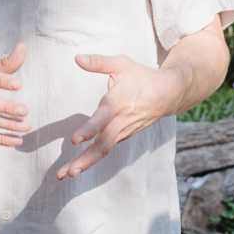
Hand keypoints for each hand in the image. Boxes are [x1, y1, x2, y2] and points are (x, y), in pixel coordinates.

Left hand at [57, 54, 181, 179]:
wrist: (169, 94)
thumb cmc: (142, 77)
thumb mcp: (122, 64)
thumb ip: (99, 62)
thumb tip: (77, 58)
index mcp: (118, 103)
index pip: (103, 119)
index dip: (89, 129)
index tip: (74, 140)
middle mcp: (120, 122)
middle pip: (103, 145)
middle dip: (84, 160)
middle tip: (67, 173)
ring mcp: (123, 132)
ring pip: (103, 151)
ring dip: (84, 164)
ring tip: (64, 176)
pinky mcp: (123, 137)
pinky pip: (106, 150)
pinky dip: (90, 160)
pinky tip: (75, 168)